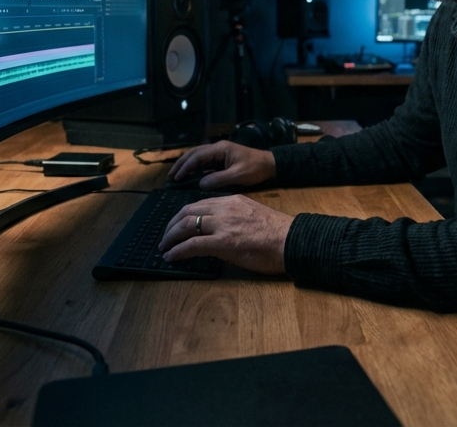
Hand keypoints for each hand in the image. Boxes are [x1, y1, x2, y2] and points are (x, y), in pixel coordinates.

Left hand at [158, 195, 292, 273]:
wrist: (292, 241)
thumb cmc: (277, 234)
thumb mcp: (252, 216)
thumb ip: (234, 219)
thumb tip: (219, 232)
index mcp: (233, 200)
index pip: (200, 203)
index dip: (184, 215)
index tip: (178, 224)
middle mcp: (225, 208)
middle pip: (188, 211)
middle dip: (172, 224)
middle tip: (166, 236)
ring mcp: (222, 224)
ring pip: (186, 225)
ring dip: (171, 237)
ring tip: (164, 247)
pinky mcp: (222, 242)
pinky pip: (192, 245)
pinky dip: (178, 250)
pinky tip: (171, 256)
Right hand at [167, 140, 275, 189]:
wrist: (270, 164)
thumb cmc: (255, 168)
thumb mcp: (238, 175)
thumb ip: (219, 179)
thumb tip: (200, 184)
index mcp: (220, 149)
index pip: (197, 156)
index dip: (185, 167)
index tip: (176, 178)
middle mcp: (217, 148)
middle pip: (194, 153)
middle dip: (181, 164)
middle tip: (169, 176)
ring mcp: (219, 153)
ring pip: (197, 156)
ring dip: (186, 165)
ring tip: (175, 175)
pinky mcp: (222, 159)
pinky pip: (204, 162)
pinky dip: (194, 167)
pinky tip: (189, 176)